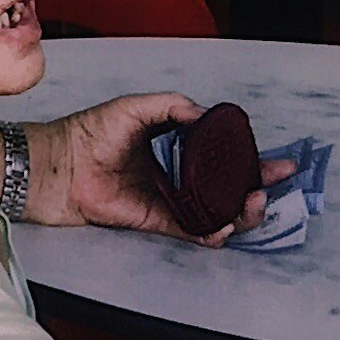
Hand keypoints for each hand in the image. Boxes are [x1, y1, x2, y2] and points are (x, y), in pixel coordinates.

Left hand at [38, 93, 282, 244]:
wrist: (58, 165)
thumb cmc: (88, 132)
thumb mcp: (133, 107)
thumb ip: (171, 107)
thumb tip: (208, 116)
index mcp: (177, 146)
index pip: (225, 155)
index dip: (254, 159)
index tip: (280, 163)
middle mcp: (179, 174)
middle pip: (229, 187)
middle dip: (257, 189)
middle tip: (270, 186)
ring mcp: (171, 199)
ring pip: (218, 212)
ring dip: (241, 213)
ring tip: (251, 204)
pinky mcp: (158, 220)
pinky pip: (193, 231)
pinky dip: (212, 233)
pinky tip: (222, 227)